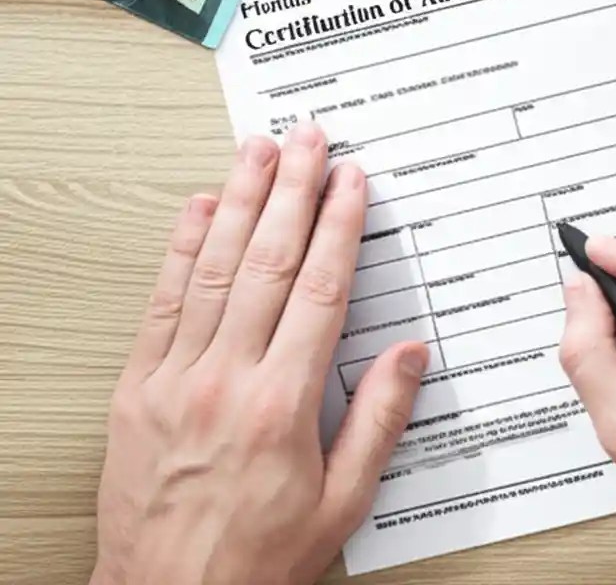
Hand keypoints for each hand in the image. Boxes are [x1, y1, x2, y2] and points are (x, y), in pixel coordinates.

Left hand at [92, 124, 428, 584]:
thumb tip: (409, 356)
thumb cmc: (257, 557)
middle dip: (292, 192)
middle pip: (265, 263)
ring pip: (211, 268)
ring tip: (256, 153)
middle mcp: (225, 379)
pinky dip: (181, 249)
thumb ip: (379, 420)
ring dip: (238, 201)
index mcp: (282, 405)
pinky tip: (197, 209)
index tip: (353, 185)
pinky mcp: (138, 387)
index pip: (318, 291)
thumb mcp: (343, 502)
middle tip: (308, 141)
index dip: (339, 228)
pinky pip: (162, 302)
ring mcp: (174, 378)